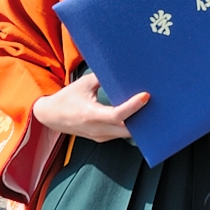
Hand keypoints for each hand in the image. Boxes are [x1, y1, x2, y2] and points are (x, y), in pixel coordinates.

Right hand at [32, 72, 149, 141]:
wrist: (51, 116)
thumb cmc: (68, 97)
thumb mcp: (84, 84)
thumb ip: (103, 78)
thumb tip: (124, 71)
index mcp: (90, 115)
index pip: (117, 115)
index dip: (133, 107)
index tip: (145, 96)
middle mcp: (97, 130)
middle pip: (127, 129)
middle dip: (143, 118)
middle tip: (158, 104)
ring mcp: (100, 137)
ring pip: (126, 134)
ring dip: (139, 124)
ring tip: (153, 109)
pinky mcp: (102, 138)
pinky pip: (121, 134)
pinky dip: (131, 126)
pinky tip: (141, 116)